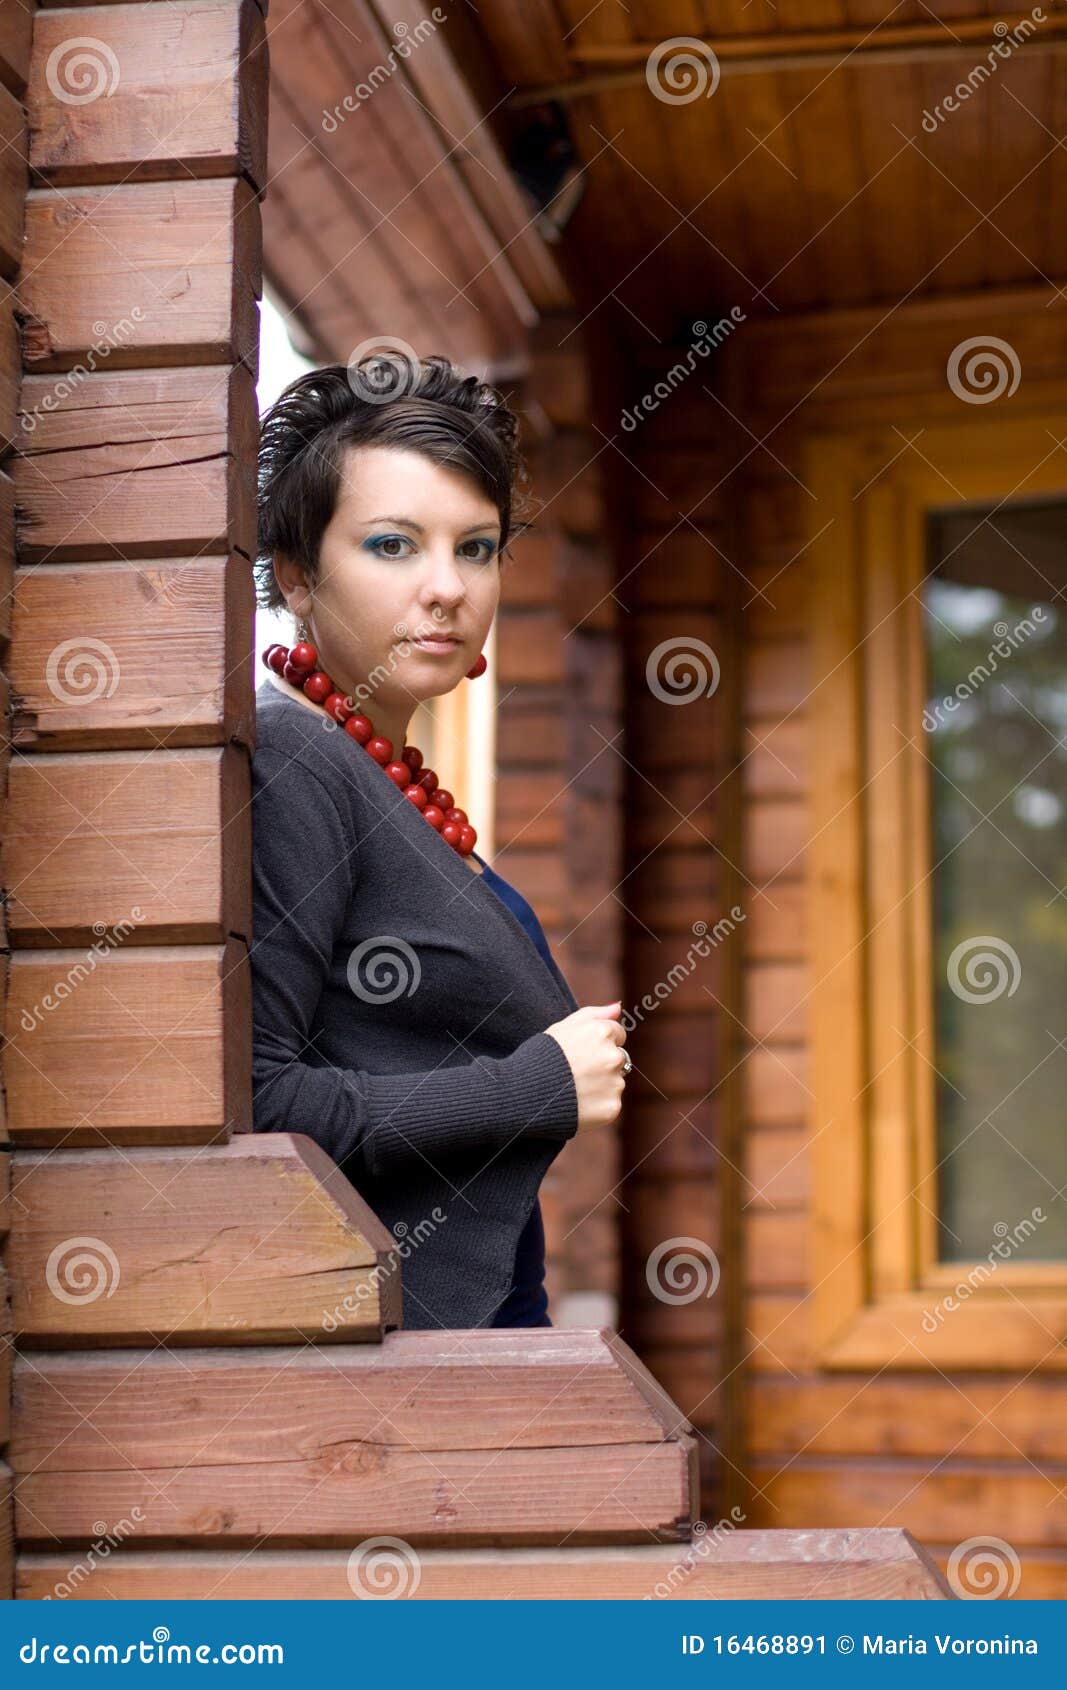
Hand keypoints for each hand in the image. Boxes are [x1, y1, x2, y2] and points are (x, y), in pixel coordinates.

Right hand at [543, 1002, 627, 1132]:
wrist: (523, 1093)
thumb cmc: (541, 1056)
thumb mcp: (563, 1026)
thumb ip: (594, 1014)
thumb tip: (618, 1007)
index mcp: (603, 1033)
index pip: (618, 1035)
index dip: (597, 1043)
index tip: (580, 1052)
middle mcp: (614, 1056)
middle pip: (618, 1059)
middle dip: (602, 1064)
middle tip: (575, 1072)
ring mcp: (614, 1084)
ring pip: (614, 1083)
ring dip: (600, 1086)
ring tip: (573, 1089)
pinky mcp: (612, 1107)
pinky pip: (610, 1104)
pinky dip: (597, 1106)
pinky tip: (578, 1104)